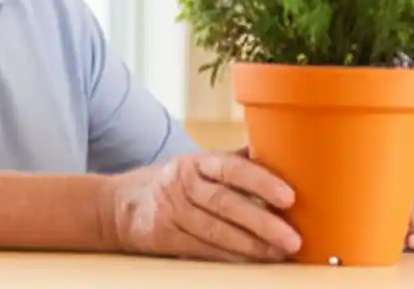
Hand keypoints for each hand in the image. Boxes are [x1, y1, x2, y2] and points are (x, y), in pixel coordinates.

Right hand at [102, 150, 301, 262]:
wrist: (121, 205)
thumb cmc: (175, 184)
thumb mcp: (200, 165)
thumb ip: (236, 162)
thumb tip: (282, 152)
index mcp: (197, 162)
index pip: (231, 168)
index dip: (261, 182)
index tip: (289, 197)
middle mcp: (182, 183)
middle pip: (224, 203)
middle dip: (261, 222)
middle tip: (292, 238)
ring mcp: (171, 211)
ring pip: (215, 230)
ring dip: (250, 246)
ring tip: (278, 253)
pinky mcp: (164, 236)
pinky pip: (203, 249)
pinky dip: (230, 257)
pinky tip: (252, 261)